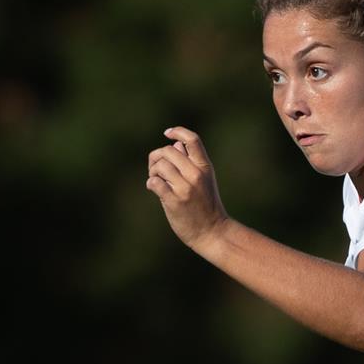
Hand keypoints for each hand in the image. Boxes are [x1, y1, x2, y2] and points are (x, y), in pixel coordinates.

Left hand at [145, 126, 228, 253]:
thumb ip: (191, 163)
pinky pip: (154, 182)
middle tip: (157, 169)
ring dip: (153, 171)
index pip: (192, 139)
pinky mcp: (174, 201)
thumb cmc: (206, 206)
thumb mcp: (205, 180)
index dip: (178, 131)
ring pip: (160, 166)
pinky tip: (155, 189)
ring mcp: (185, 188)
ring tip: (157, 180)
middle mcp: (196, 175)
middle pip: (169, 151)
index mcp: (205, 167)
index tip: (167, 134)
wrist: (213, 232)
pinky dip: (151, 183)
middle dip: (158, 157)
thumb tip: (176, 145)